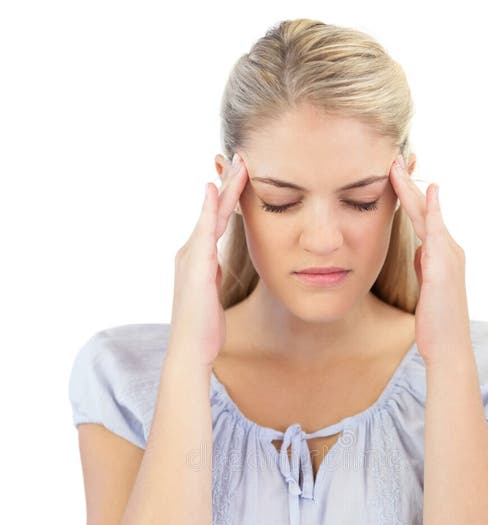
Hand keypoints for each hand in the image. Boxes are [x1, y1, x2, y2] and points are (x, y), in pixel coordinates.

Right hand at [169, 153, 248, 366]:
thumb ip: (214, 275)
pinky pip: (204, 232)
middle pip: (213, 210)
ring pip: (211, 215)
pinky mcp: (195, 266)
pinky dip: (209, 210)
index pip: (217, 220)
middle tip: (242, 156)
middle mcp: (189, 252)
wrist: (191, 351)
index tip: (243, 174)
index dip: (229, 197)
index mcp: (197, 258)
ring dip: (225, 188)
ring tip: (239, 164)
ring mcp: (190, 258)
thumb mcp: (213, 295)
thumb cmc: (204, 329)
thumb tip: (218, 265)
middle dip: (228, 183)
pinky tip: (214, 191)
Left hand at [389, 157, 470, 367]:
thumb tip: (419, 252)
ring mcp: (449, 256)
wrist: (448, 348)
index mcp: (440, 255)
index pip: (421, 217)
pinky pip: (435, 231)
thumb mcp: (426, 290)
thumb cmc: (435, 325)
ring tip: (397, 164)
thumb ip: (423, 267)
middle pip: (424, 208)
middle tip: (395, 155)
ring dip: (413, 188)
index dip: (408, 195)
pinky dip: (430, 210)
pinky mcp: (445, 266)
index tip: (393, 172)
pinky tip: (424, 192)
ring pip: (427, 214)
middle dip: (409, 182)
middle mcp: (448, 249)